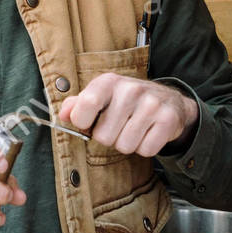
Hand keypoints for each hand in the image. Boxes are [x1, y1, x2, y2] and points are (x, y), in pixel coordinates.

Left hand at [58, 75, 197, 157]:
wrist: (168, 100)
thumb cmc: (127, 101)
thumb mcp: (101, 97)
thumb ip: (78, 105)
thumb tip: (63, 115)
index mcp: (109, 82)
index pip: (85, 106)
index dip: (83, 122)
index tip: (89, 122)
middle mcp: (131, 89)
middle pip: (103, 136)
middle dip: (109, 137)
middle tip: (120, 125)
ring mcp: (151, 104)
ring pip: (125, 146)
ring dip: (128, 143)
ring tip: (134, 128)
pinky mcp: (168, 119)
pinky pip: (146, 150)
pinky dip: (145, 147)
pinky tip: (148, 132)